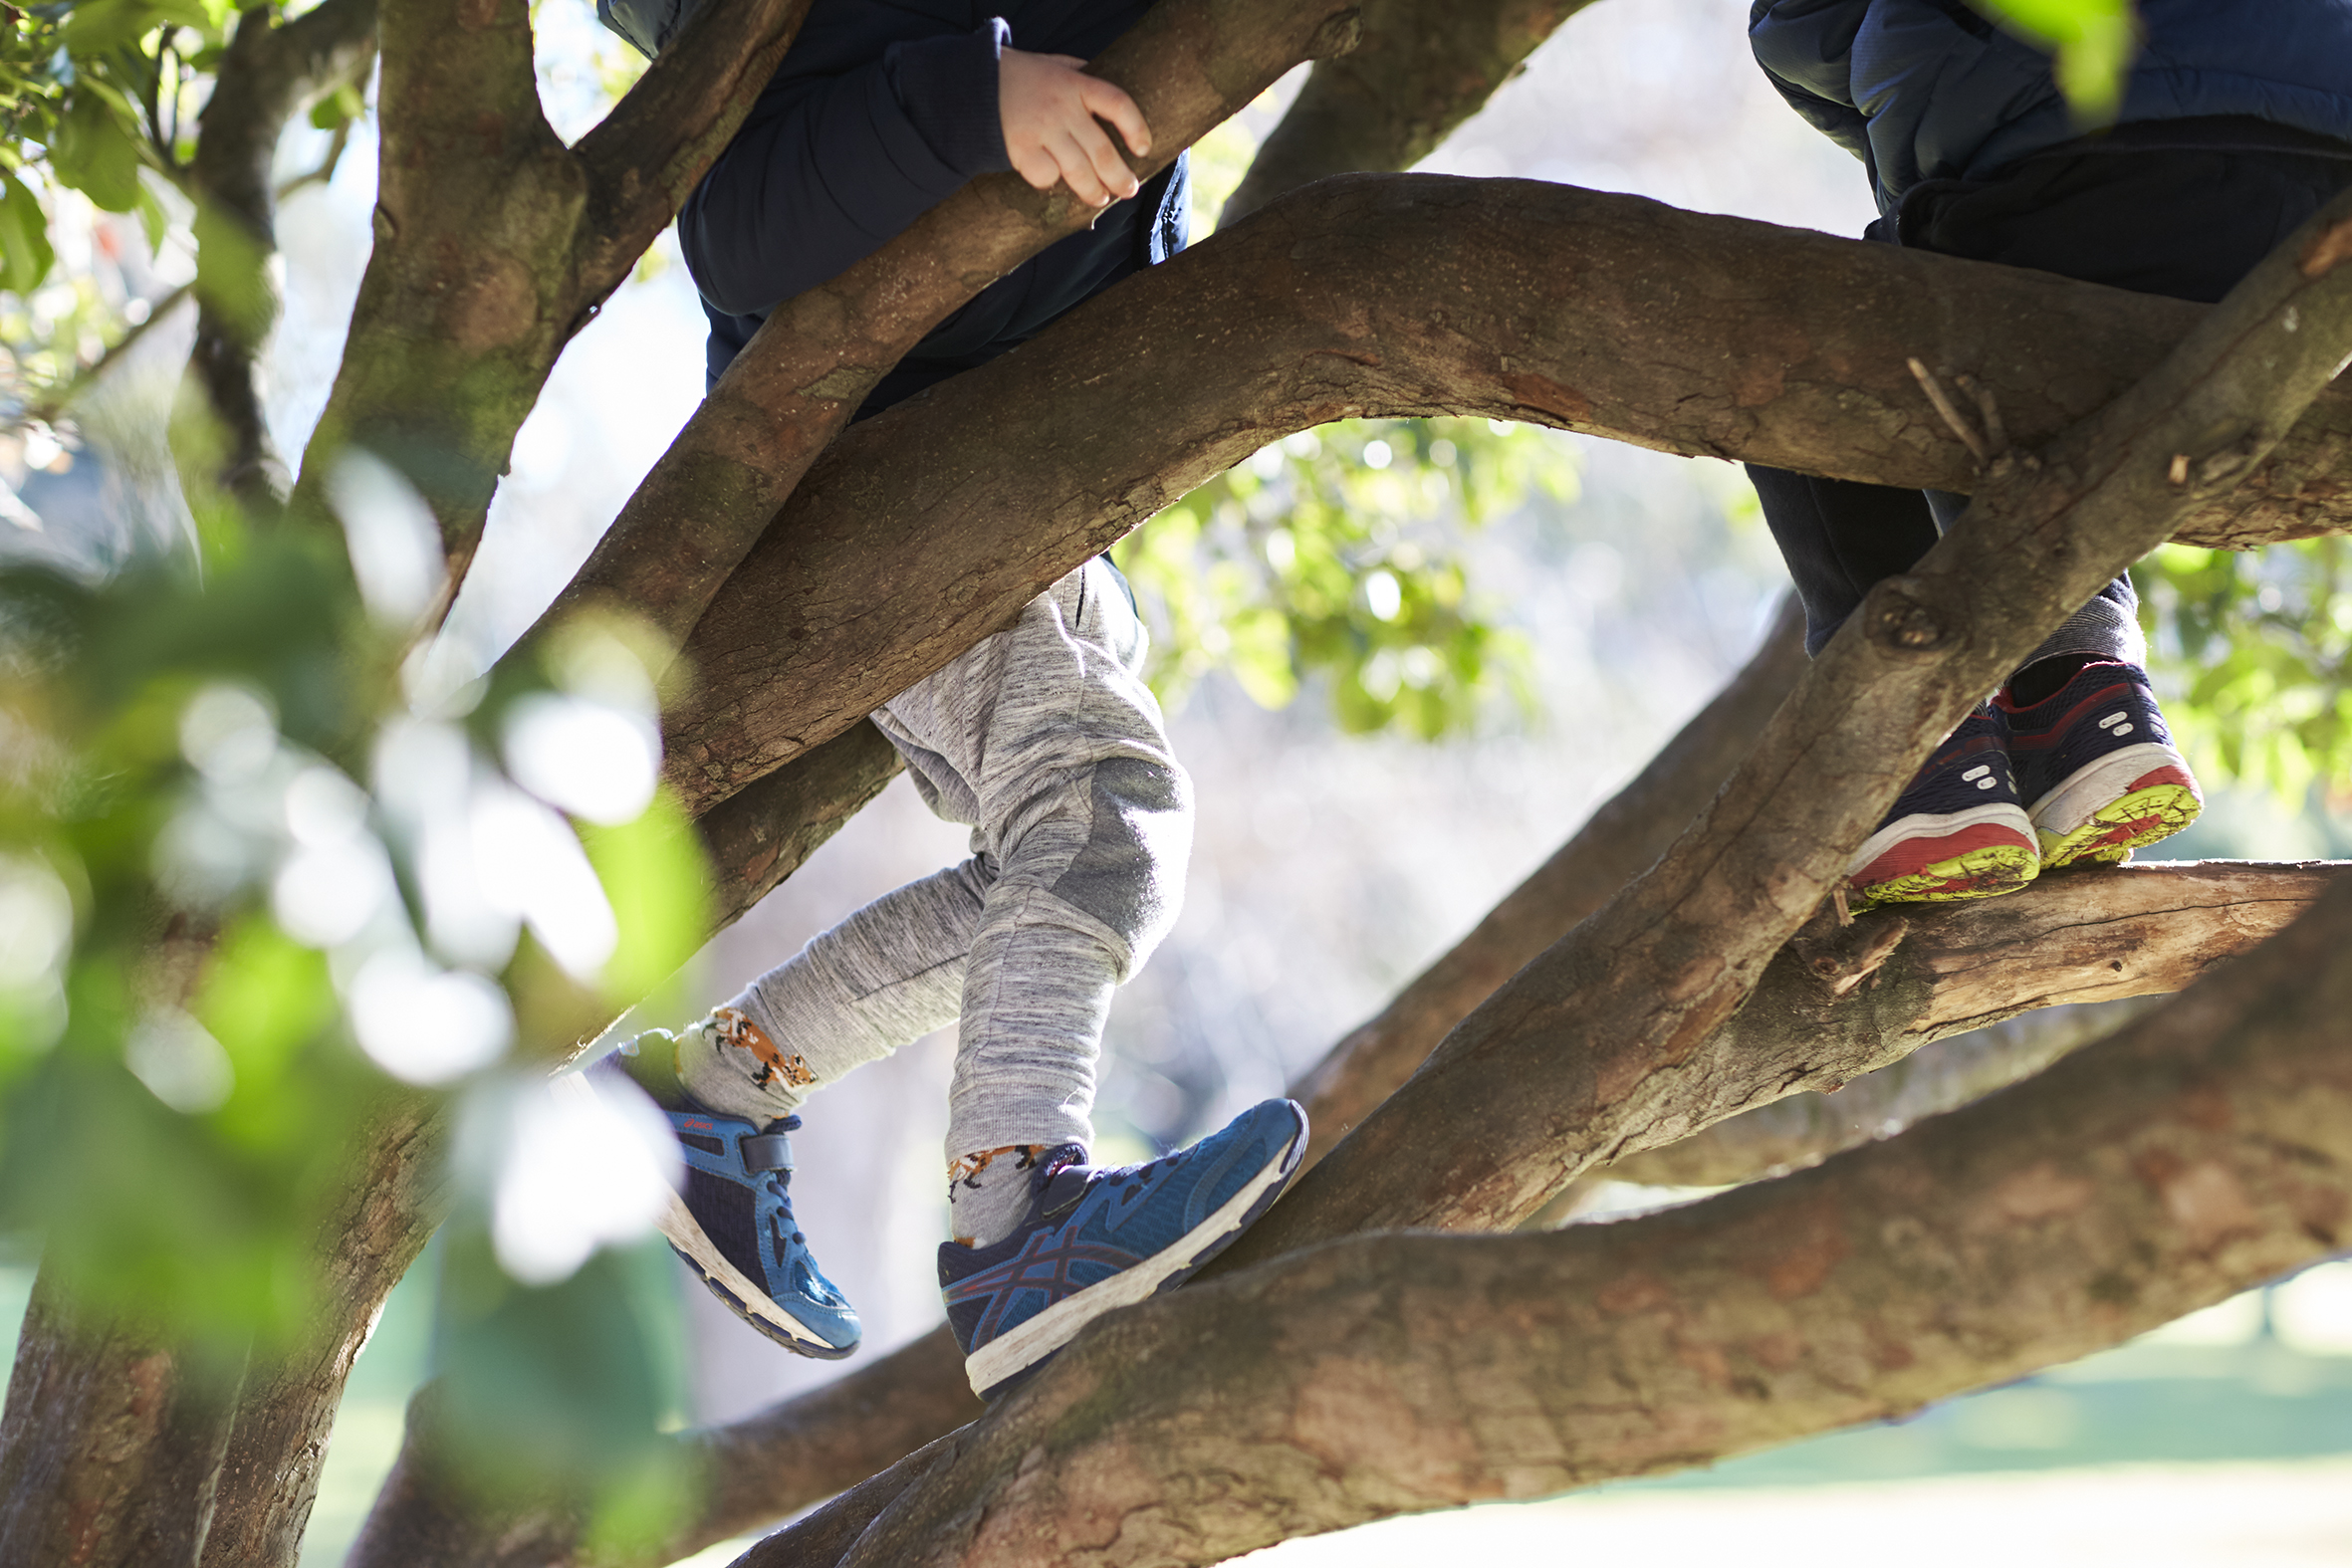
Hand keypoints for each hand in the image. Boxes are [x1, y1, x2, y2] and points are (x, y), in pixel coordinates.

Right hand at [997, 47, 1149, 207]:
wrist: (973, 83)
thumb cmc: (1021, 76)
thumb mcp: (1054, 65)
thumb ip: (1080, 75)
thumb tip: (1109, 98)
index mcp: (1075, 83)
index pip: (1117, 103)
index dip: (1136, 128)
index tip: (1144, 149)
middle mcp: (1062, 107)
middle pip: (1101, 150)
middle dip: (1119, 176)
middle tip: (1129, 189)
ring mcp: (1041, 129)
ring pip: (1078, 171)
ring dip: (1093, 190)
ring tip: (1101, 198)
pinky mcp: (1020, 149)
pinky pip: (1046, 175)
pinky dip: (1052, 181)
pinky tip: (1055, 182)